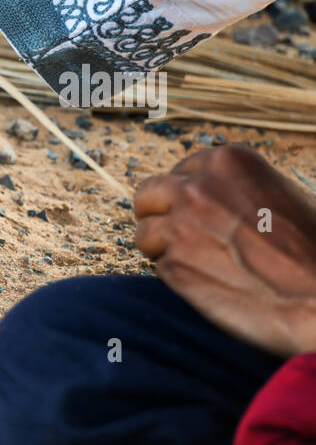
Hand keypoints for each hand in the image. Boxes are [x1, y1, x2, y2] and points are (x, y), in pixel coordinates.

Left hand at [134, 145, 315, 355]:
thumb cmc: (314, 249)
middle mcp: (197, 188)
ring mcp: (180, 227)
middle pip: (148, 195)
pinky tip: (211, 283)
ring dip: (163, 248)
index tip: (195, 212)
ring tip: (201, 262)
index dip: (184, 195)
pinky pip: (158, 267)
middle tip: (178, 235)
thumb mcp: (281, 193)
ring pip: (145, 233)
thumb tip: (210, 193)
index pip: (178, 172)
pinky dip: (176, 276)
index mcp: (227, 161)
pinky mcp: (173, 266)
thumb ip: (237, 187)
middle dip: (159, 215)